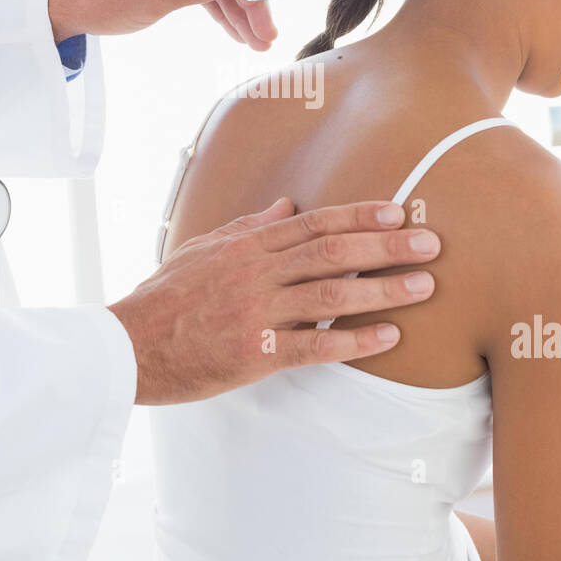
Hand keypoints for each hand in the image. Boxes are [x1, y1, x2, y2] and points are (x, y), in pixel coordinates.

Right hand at [110, 197, 440, 403]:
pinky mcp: (254, 355)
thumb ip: (248, 227)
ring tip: (423, 286)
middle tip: (431, 243)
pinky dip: (354, 340)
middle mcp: (256, 273)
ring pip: (331, 295)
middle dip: (386, 245)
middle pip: (332, 252)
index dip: (359, 215)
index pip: (313, 223)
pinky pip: (314, 346)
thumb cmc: (165, 298)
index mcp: (246, 245)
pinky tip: (388, 337)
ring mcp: (256, 313)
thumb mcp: (204, 250)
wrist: (129, 345)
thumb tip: (286, 205)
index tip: (398, 211)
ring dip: (382, 289)